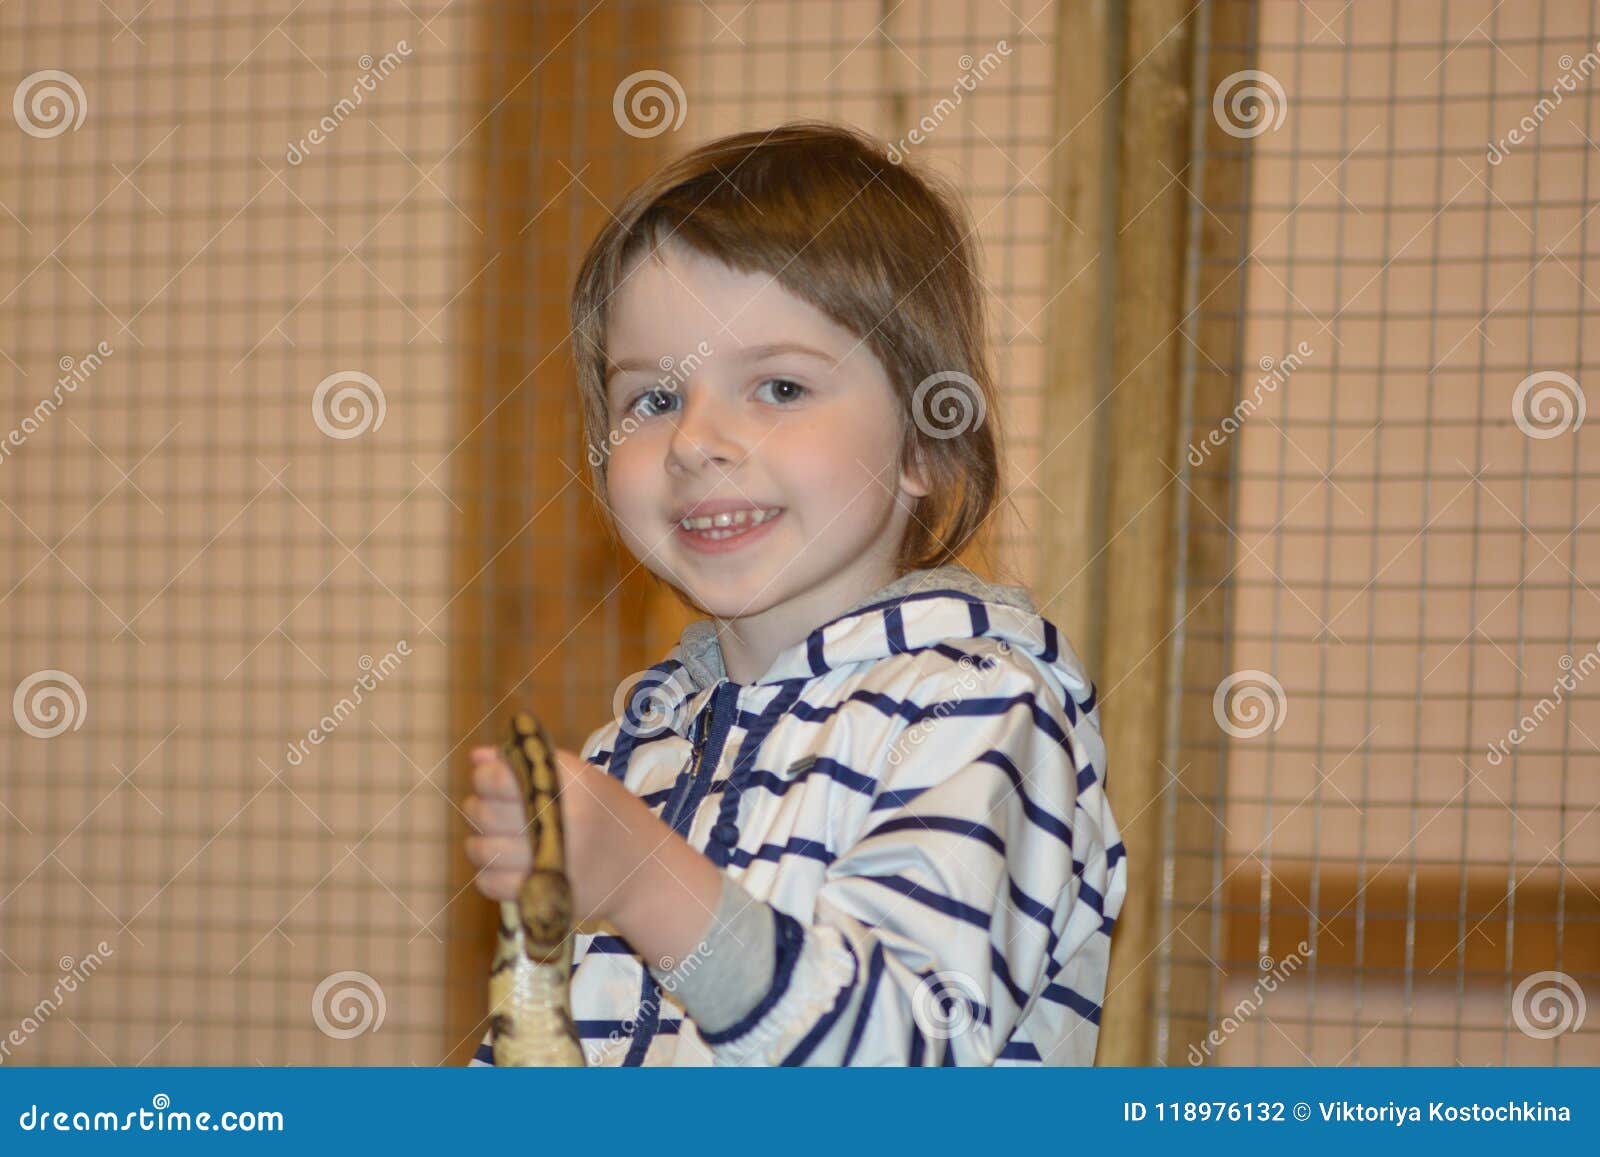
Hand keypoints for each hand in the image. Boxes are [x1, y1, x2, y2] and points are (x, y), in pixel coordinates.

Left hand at [462, 742, 662, 923]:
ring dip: (478, 842)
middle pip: (488, 813)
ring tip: (490, 837)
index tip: (489, 778)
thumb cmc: (611, 816)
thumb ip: (533, 765)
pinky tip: (502, 866)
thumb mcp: (584, 780)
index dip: (485, 777)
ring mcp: (554, 862)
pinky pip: (491, 884)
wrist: (646, 872)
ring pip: (483, 849)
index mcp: (573, 786)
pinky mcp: (546, 896)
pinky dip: (488, 874)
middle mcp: (563, 822)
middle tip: (485, 806)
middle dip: (476, 807)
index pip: (501, 778)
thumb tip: (478, 757)